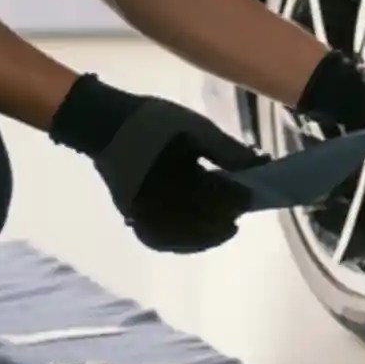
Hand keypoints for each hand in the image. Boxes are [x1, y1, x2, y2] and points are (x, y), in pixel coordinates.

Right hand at [50, 75, 264, 253]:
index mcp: (178, 176)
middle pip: (201, 221)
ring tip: (226, 229)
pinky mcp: (132, 214)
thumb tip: (260, 165)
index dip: (238, 199)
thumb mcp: (195, 127)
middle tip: (240, 212)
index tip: (252, 195)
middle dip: (225, 217)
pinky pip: (157, 238)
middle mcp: (159, 200)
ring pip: (180, 236)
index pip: (217, 198)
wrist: (105, 122)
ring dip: (206, 236)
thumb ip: (227, 150)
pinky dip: (179, 242)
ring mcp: (142, 210)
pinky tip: (196, 239)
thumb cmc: (153, 121)